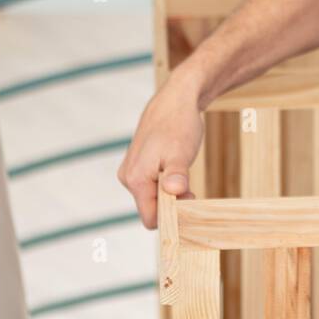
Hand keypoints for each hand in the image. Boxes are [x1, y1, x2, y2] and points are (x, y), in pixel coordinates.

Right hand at [117, 68, 204, 229]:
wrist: (175, 100)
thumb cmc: (179, 124)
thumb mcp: (181, 152)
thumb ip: (176, 175)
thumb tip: (174, 192)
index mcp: (135, 178)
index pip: (150, 218)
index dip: (172, 217)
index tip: (190, 200)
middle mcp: (128, 177)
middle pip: (151, 209)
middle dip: (172, 204)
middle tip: (191, 187)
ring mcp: (131, 171)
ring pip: (153, 198)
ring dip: (171, 194)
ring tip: (183, 174)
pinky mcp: (138, 166)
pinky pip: (152, 186)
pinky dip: (167, 184)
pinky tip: (177, 170)